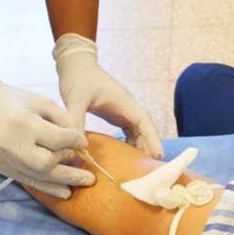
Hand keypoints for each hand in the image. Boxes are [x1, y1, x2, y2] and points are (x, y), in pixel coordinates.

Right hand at [0, 78, 93, 198]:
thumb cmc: (16, 101)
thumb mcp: (42, 102)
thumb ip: (64, 120)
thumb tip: (82, 143)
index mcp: (22, 122)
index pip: (56, 139)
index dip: (74, 142)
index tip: (84, 143)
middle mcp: (11, 143)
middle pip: (46, 164)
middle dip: (71, 171)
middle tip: (89, 174)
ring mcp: (4, 158)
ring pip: (38, 177)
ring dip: (63, 182)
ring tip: (83, 183)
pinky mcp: (1, 168)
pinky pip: (27, 181)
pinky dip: (47, 187)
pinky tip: (64, 191)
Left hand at [54, 33, 163, 157]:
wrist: (75, 63)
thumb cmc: (78, 77)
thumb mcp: (75, 99)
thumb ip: (76, 121)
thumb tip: (79, 146)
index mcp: (123, 101)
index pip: (143, 121)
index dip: (152, 138)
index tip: (158, 155)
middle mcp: (127, 106)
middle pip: (145, 129)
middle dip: (149, 147)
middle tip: (150, 170)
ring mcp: (122, 110)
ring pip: (138, 131)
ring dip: (140, 147)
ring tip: (140, 169)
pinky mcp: (115, 113)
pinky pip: (128, 131)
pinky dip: (130, 144)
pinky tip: (125, 157)